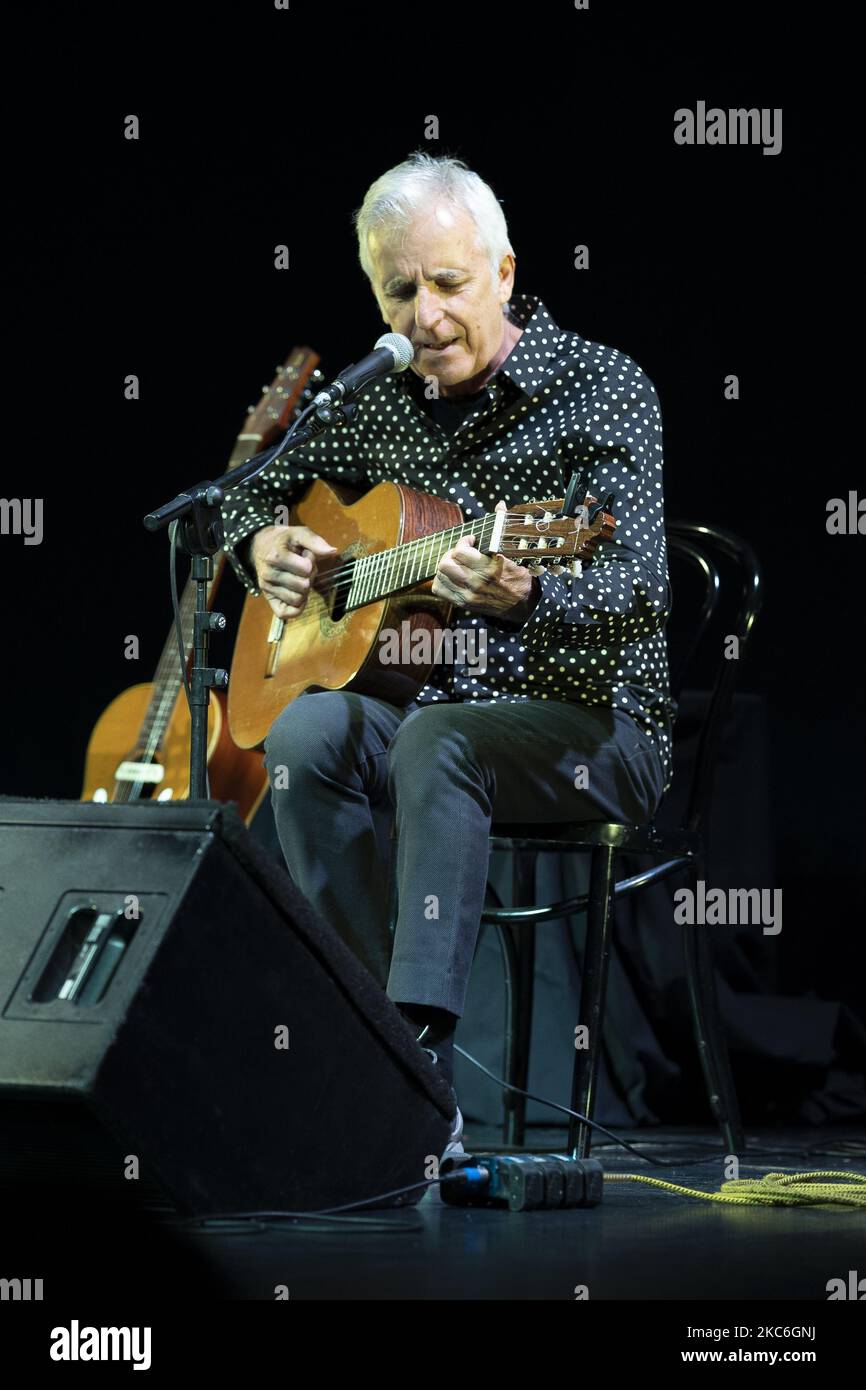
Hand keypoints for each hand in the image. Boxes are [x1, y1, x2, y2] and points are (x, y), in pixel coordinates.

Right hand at [250, 523, 338, 619]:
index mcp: (275, 556)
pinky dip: (296, 608)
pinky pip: (285, 613)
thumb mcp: (298, 533)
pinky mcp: (269, 599)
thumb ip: (316, 541)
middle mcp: (268, 574)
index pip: (306, 569)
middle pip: (304, 586)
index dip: (311, 562)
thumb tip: (332, 551)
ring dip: (304, 591)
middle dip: (309, 577)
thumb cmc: (283, 541)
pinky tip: (299, 596)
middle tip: (303, 569)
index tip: (305, 555)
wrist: (261, 546)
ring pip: (297, 600)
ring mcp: (267, 588)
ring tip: (299, 578)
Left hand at [432, 500, 535, 618]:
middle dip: (451, 554)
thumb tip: (500, 505)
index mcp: (489, 568)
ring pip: (440, 576)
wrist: (524, 606)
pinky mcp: (464, 603)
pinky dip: (442, 581)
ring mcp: (468, 595)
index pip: (461, 551)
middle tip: (461, 553)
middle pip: (445, 564)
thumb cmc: (520, 577)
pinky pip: (439, 590)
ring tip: (457, 564)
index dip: (463, 541)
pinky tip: (453, 576)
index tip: (471, 541)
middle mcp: (476, 583)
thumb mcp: (516, 553)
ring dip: (446, 566)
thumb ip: (503, 528)